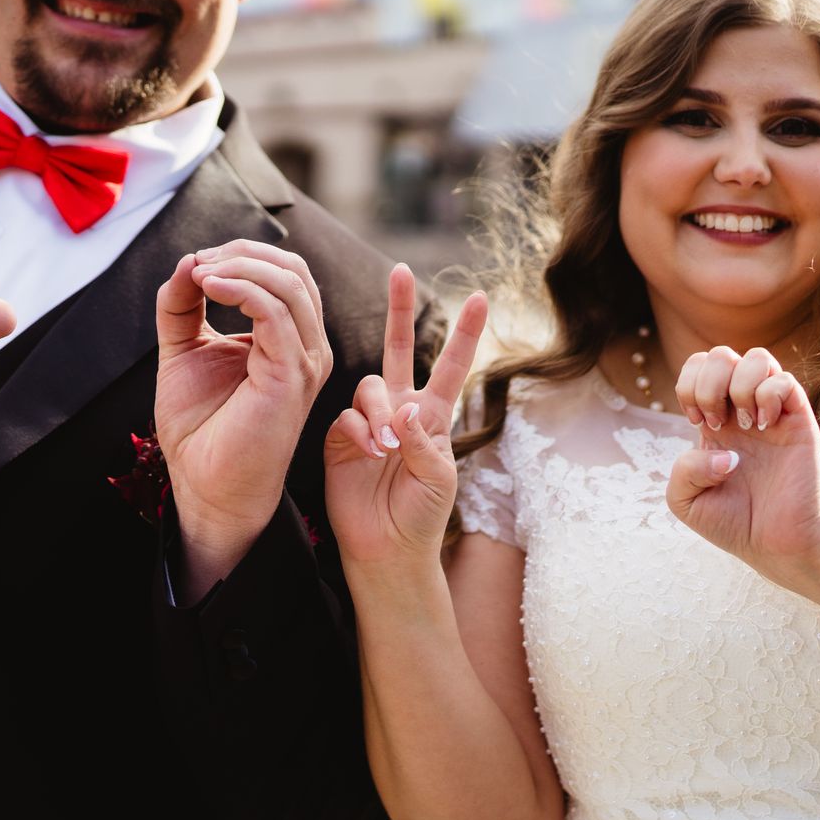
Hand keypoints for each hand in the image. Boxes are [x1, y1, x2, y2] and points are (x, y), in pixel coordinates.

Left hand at [154, 239, 334, 574]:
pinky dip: (241, 289)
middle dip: (243, 254)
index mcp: (290, 338)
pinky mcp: (292, 376)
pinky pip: (276, 312)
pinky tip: (209, 289)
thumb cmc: (201, 428)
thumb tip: (190, 260)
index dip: (241, 255)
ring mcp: (305, 360)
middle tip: (199, 264)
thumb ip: (183, 304)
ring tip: (200, 276)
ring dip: (238, 267)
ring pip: (289, 283)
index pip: (285, 272)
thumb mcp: (185, 349)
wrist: (206, 486)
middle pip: (294, 269)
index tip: (196, 264)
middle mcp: (307, 346)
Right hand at [324, 265, 487, 573]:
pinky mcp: (340, 438)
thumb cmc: (423, 515)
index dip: (464, 333)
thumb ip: (425, 440)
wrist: (387, 549)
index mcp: (433, 416)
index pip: (451, 366)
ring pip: (369, 386)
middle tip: (401, 270)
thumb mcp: (440, 477)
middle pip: (397, 349)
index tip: (480, 296)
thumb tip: (405, 408)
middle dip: (399, 309)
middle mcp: (399, 410)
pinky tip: (371, 455)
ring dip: (380, 411)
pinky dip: (360, 431)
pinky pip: (347, 417)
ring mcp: (367, 422)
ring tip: (388, 449)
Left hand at [662, 345, 819, 591]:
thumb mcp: (685, 502)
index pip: (696, 368)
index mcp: (713, 420)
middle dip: (709, 384)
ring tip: (746, 425)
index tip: (698, 422)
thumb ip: (683, 470)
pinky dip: (768, 396)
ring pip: (756, 357)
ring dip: (740, 386)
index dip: (688, 385)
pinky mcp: (798, 421)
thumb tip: (724, 451)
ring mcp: (772, 412)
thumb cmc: (733, 523)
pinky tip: (765, 427)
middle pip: (720, 354)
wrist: (777, 544)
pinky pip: (784, 381)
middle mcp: (742, 410)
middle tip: (716, 423)